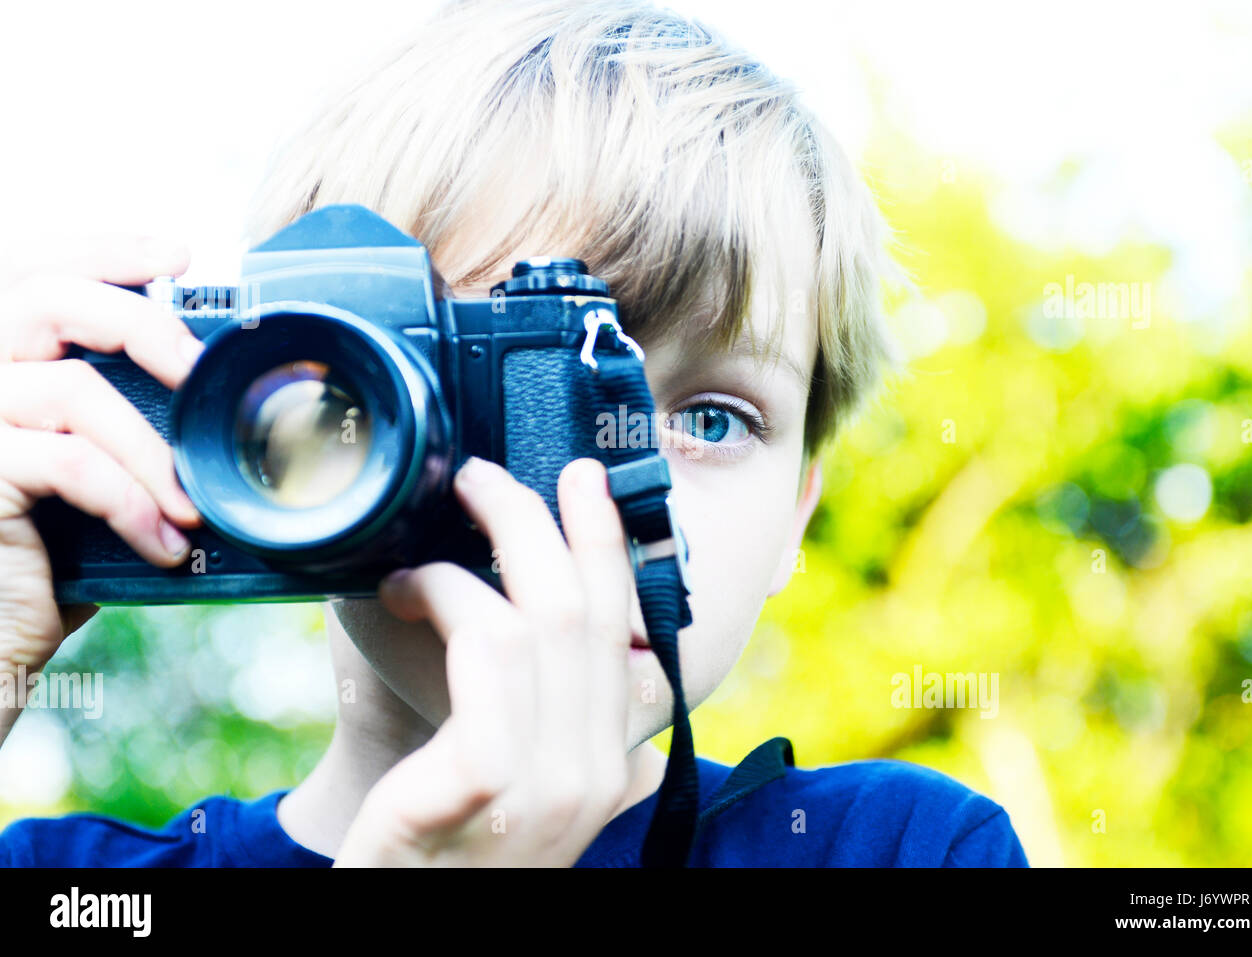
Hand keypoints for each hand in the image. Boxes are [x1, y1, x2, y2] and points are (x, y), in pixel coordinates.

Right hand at [0, 235, 203, 743]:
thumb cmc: (39, 561)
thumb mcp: (83, 479)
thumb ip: (115, 426)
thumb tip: (204, 401)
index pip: (32, 271)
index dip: (101, 250)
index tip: (175, 256)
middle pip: (43, 297)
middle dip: (138, 322)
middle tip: (197, 367)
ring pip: (72, 391)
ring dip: (151, 449)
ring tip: (192, 504)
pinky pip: (70, 465)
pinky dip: (130, 504)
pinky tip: (161, 547)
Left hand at [334, 456, 634, 866]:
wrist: (409, 929)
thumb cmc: (444, 851)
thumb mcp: (523, 791)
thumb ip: (557, 725)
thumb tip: (580, 645)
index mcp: (610, 763)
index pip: (626, 629)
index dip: (606, 544)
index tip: (584, 480)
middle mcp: (595, 771)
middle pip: (584, 610)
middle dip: (538, 522)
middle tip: (484, 476)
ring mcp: (547, 781)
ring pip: (536, 620)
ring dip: (478, 553)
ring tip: (425, 538)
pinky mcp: (482, 783)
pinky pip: (481, 653)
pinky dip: (441, 598)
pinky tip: (396, 592)